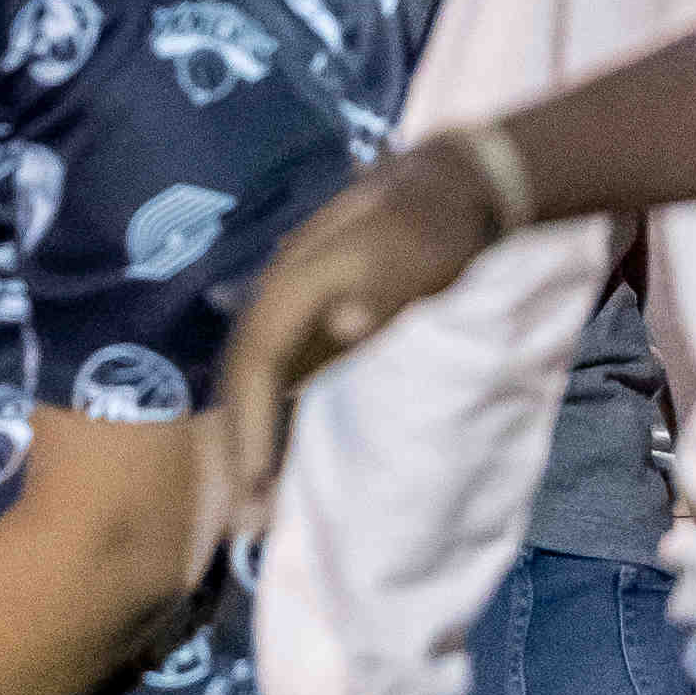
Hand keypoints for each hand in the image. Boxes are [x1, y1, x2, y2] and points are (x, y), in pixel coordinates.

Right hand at [211, 144, 496, 528]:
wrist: (456, 184)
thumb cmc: (442, 224)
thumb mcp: (425, 250)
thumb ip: (386, 287)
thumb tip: (347, 323)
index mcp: (302, 272)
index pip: (260, 353)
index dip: (251, 417)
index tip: (255, 481)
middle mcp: (284, 284)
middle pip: (244, 365)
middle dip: (239, 437)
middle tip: (247, 510)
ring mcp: (296, 295)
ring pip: (254, 368)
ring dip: (249, 427)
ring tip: (255, 494)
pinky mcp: (314, 309)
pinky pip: (278, 365)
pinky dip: (272, 410)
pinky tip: (279, 448)